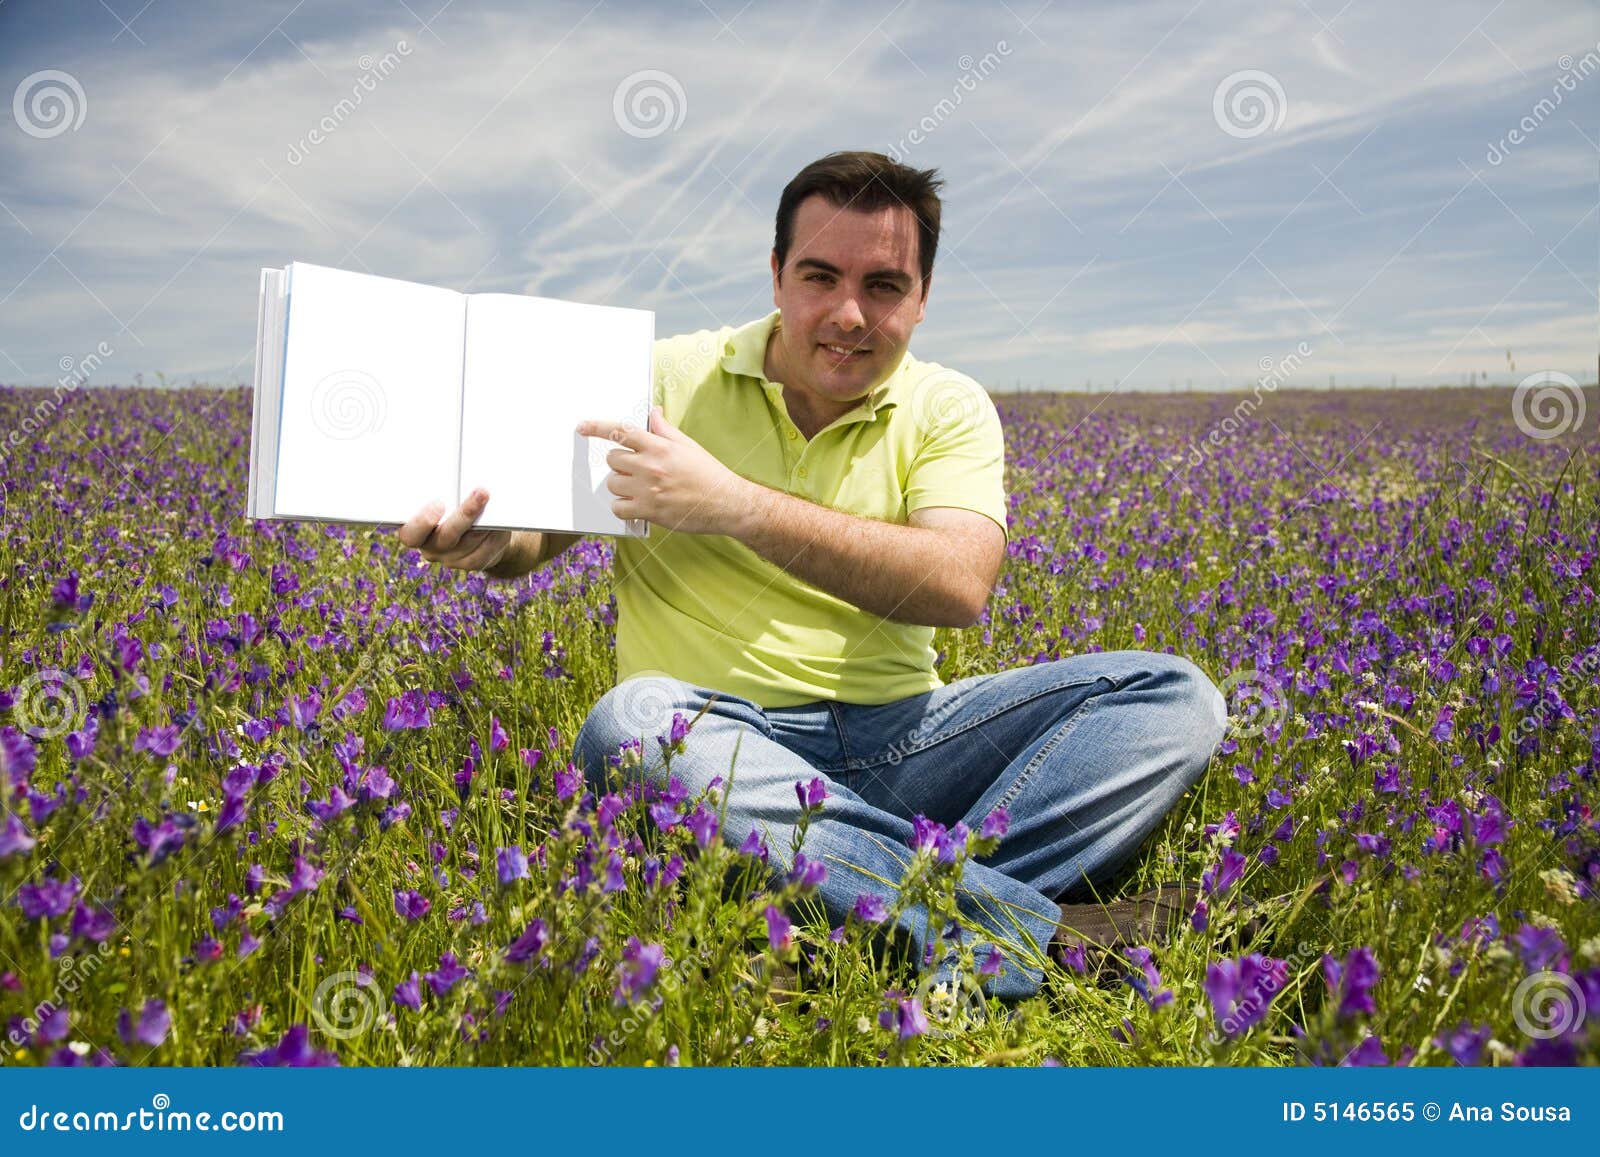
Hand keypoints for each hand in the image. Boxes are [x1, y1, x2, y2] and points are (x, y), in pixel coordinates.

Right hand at [397, 487, 511, 570]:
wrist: (475, 531)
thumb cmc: (451, 507)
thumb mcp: (443, 500)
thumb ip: (444, 496)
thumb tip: (462, 481)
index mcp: (415, 531)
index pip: (410, 533)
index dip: (421, 523)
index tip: (439, 505)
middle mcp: (430, 548)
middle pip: (446, 536)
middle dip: (465, 515)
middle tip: (480, 493)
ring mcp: (450, 558)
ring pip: (468, 543)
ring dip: (484, 521)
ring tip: (492, 499)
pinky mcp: (470, 563)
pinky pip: (483, 552)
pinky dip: (493, 535)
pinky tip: (499, 523)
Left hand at [575, 406, 756, 535]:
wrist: (726, 503)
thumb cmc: (708, 475)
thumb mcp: (688, 446)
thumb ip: (665, 430)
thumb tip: (653, 414)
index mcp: (659, 446)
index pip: (620, 431)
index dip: (597, 427)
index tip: (582, 427)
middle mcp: (650, 466)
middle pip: (613, 460)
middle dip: (621, 464)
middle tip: (638, 470)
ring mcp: (647, 490)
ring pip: (613, 483)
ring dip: (622, 485)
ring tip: (641, 488)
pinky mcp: (648, 511)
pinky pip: (618, 507)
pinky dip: (623, 507)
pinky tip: (636, 504)